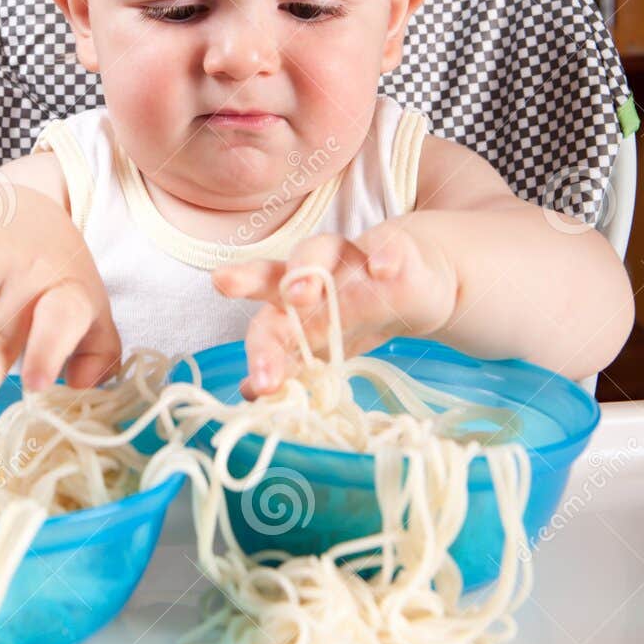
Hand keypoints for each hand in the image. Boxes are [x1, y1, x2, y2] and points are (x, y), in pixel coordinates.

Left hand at [211, 222, 458, 397]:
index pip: (268, 323)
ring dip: (308, 269)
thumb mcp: (328, 342)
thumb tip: (248, 394)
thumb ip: (289, 362)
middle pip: (277, 273)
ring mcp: (354, 257)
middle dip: (250, 279)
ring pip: (323, 249)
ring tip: (301, 292)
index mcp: (294, 305)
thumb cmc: (359, 313)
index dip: (260, 353)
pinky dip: (386, 257)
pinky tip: (383, 268)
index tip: (256, 387)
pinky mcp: (397, 249)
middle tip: (226, 283)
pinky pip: (391, 248)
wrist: (418, 279)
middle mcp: (315, 273)